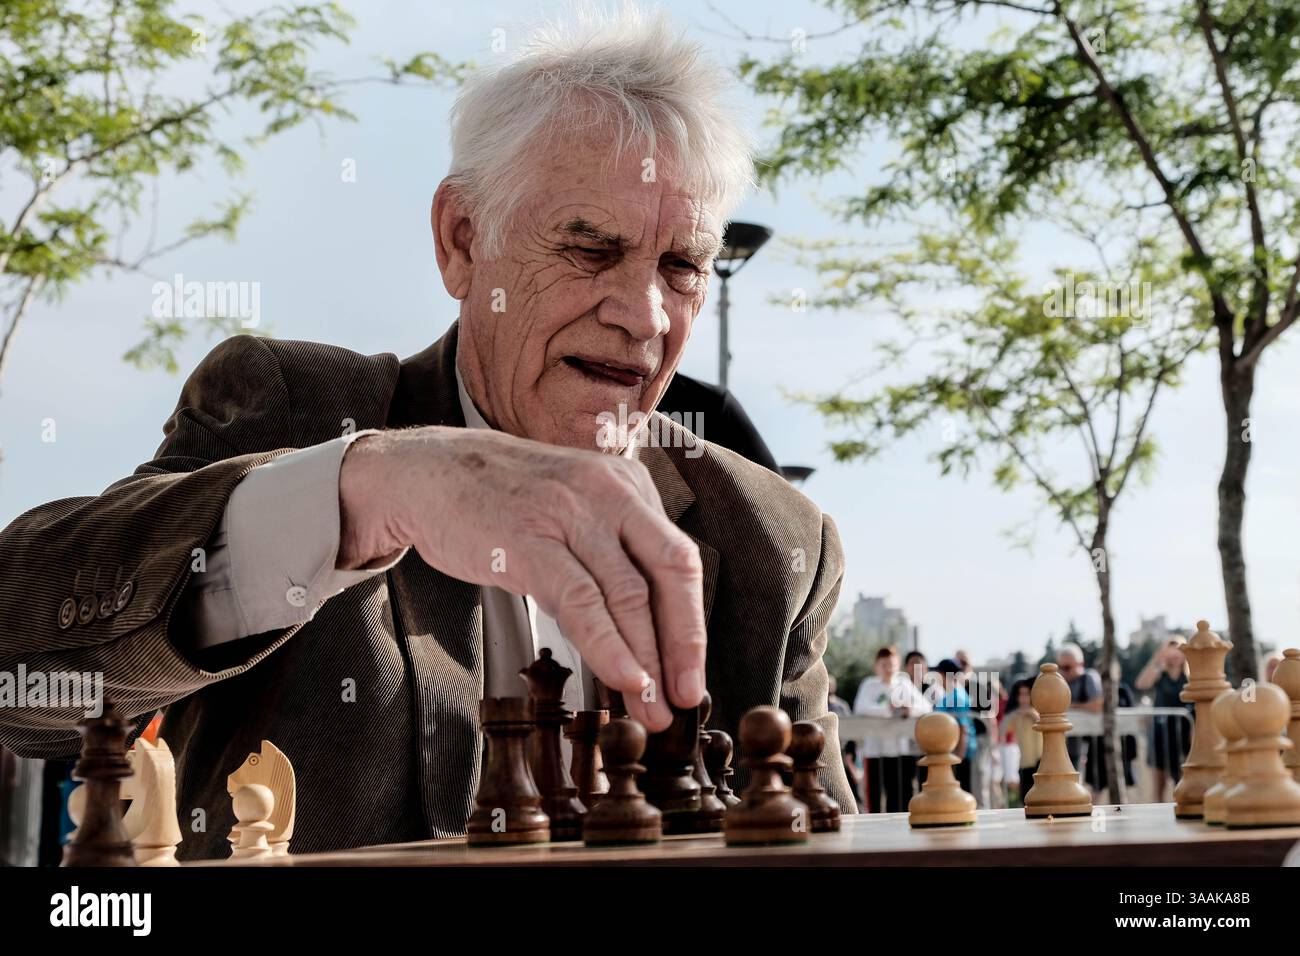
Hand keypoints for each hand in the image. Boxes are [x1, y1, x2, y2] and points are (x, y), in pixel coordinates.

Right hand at [337, 427, 706, 731]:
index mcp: (627, 486)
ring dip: (647, 661)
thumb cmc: (502, 499)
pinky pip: (582, 602)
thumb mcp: (574, 507)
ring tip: (652, 710)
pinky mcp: (529, 541)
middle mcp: (608, 493)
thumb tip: (650, 625)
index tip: (691, 674)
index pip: (678, 561)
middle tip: (686, 699)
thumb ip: (613, 548)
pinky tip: (625, 678)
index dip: (691, 624)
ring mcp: (569, 514)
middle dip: (684, 645)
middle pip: (671, 573)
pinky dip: (609, 646)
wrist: (426, 472)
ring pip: (627, 594)